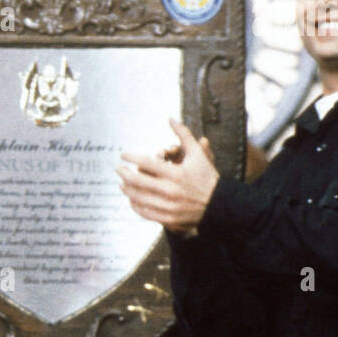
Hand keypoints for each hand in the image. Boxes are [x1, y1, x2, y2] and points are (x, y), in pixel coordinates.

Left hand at [118, 118, 218, 232]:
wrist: (219, 204)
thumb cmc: (206, 176)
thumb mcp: (197, 154)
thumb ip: (183, 134)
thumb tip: (170, 118)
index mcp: (176, 173)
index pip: (146, 162)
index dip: (131, 157)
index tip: (123, 154)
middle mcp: (171, 190)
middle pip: (137, 181)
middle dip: (124, 173)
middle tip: (118, 169)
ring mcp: (168, 206)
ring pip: (138, 197)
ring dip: (126, 189)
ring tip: (122, 183)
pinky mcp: (168, 218)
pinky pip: (144, 212)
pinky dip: (135, 204)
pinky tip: (132, 197)